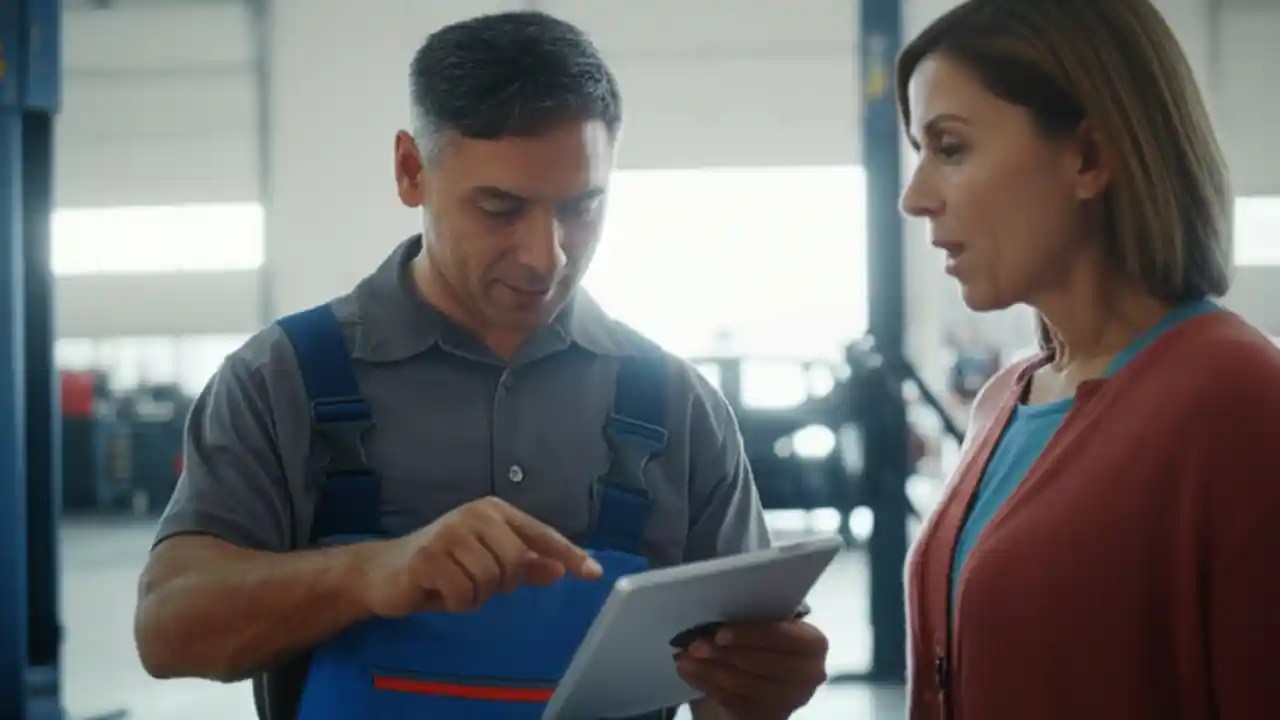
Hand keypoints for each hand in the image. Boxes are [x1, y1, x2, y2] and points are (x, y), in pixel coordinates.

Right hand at [359, 496, 601, 616]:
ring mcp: (451, 532)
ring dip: (475, 595)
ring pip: (491, 581)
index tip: (594, 573)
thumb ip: (523, 564)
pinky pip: (465, 594)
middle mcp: (476, 514)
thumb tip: (560, 569)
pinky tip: (438, 591)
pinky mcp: (430, 556)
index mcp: (494, 511)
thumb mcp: (486, 564)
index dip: (569, 554)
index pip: (541, 534)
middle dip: (500, 584)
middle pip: (516, 562)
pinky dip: (457, 603)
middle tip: (473, 582)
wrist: (382, 571)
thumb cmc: (440, 566)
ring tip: (453, 585)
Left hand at [676, 619, 828, 719]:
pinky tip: (690, 672)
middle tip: (694, 646)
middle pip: (761, 662)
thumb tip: (710, 617)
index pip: (782, 635)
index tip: (720, 634)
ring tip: (685, 659)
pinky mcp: (770, 716)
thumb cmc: (762, 641)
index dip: (749, 634)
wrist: (762, 676)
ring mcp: (790, 699)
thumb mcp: (762, 624)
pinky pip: (734, 700)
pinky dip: (707, 684)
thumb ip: (748, 617)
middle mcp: (810, 674)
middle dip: (723, 654)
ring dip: (710, 670)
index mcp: (813, 643)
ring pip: (744, 683)